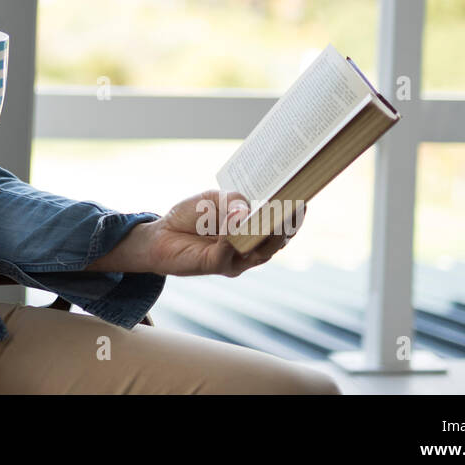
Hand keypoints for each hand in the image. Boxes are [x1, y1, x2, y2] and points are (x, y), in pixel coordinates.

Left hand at [141, 189, 303, 277]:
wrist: (161, 235)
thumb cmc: (192, 216)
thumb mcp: (213, 199)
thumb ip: (232, 202)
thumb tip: (244, 214)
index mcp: (254, 230)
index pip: (281, 226)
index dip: (293, 215)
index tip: (303, 199)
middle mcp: (250, 249)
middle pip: (276, 241)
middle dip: (285, 224)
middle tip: (291, 206)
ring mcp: (236, 260)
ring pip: (259, 251)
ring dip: (264, 233)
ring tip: (270, 215)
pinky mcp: (217, 265)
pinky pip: (228, 252)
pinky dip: (231, 237)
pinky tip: (232, 223)